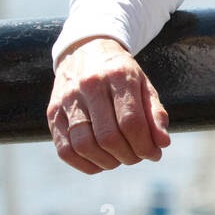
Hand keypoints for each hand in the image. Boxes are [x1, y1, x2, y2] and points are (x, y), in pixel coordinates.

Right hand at [47, 37, 170, 174]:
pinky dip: (84, 164)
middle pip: (108, 137)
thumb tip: (162, 144)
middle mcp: (89, 85)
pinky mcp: (52, 112)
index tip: (154, 153)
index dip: (145, 145)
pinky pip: (64, 150)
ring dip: (107, 162)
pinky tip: (99, 162)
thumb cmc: (120, 74)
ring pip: (84, 146)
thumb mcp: (143, 85)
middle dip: (128, 156)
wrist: (85, 50)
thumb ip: (155, 113)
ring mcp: (67, 99)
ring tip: (119, 158)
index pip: (131, 122)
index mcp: (117, 75)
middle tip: (136, 157)